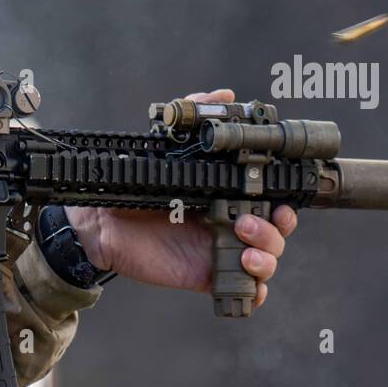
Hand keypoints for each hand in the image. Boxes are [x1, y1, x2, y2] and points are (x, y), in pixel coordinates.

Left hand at [63, 89, 297, 308]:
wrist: (102, 222)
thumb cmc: (137, 185)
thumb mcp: (166, 146)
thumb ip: (193, 110)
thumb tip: (225, 94)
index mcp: (229, 196)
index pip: (274, 202)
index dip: (285, 204)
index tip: (280, 201)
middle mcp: (231, 224)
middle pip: (279, 232)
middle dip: (278, 228)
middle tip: (251, 221)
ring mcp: (221, 251)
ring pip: (267, 260)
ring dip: (266, 254)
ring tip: (242, 240)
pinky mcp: (207, 275)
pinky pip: (246, 292)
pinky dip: (255, 291)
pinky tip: (245, 278)